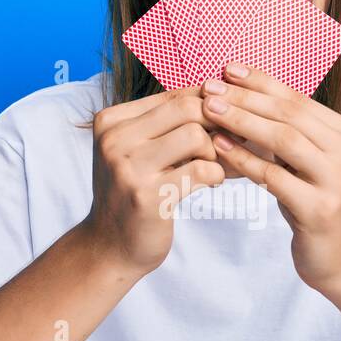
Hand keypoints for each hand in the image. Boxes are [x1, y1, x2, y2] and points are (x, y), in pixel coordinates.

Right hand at [82, 85, 226, 275]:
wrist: (110, 246)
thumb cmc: (133, 192)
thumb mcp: (139, 150)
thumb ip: (168, 123)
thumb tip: (220, 94)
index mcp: (111, 120)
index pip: (174, 96)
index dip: (209, 106)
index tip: (227, 123)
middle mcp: (114, 139)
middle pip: (187, 108)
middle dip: (217, 125)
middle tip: (230, 144)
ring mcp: (127, 168)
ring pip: (195, 136)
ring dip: (215, 153)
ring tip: (212, 167)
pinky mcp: (146, 197)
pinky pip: (201, 171)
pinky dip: (216, 176)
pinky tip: (211, 184)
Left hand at [199, 63, 340, 293]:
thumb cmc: (321, 208)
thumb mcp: (314, 166)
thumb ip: (293, 135)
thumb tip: (243, 96)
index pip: (301, 100)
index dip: (262, 82)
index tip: (228, 70)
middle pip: (291, 114)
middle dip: (246, 97)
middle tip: (210, 87)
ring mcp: (340, 181)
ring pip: (284, 139)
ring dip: (241, 121)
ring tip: (209, 110)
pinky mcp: (321, 209)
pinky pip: (274, 176)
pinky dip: (243, 159)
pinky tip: (219, 147)